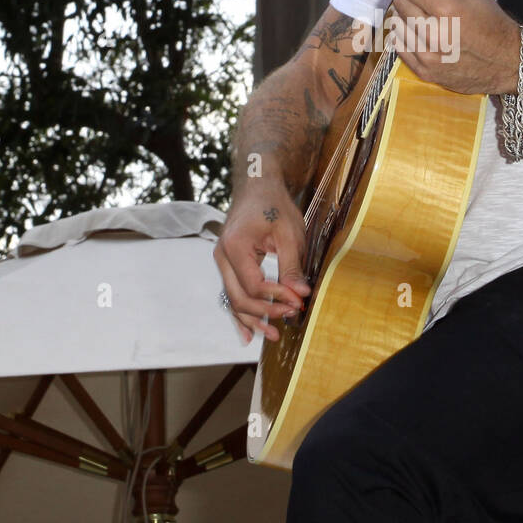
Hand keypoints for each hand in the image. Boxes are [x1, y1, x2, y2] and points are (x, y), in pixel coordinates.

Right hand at [214, 181, 310, 343]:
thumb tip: (301, 294)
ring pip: (233, 300)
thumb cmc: (274, 205)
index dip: (276, 298)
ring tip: (274, 335)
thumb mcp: (289, 233)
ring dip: (253, 320)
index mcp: (235, 246)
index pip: (254, 285)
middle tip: (290, 316)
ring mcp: (222, 262)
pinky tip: (249, 335)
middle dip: (265, 313)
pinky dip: (240, 315)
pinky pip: (231, 294)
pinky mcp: (228, 265)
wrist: (257, 187)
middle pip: (239, 298)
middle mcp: (222, 256)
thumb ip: (292, 265)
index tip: (298, 301)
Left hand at [390, 0, 520, 94]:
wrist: (507, 61)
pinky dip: (406, 36)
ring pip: (396, 24)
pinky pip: (398, 46)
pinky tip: (421, 32)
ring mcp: (428, 55)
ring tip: (423, 15)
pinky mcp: (425, 72)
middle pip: (399, 2)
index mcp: (446, 7)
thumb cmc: (490, 20)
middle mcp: (433, 32)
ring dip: (405, 16)